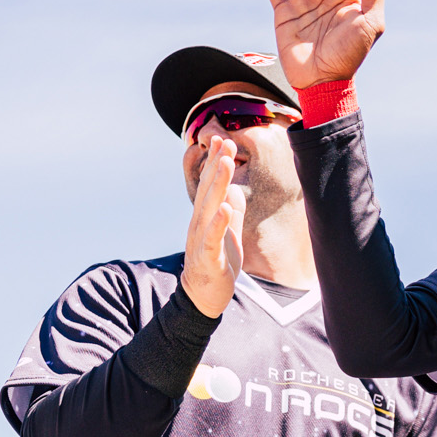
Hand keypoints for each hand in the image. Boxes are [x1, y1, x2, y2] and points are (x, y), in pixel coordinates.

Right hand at [180, 137, 245, 318]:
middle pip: (209, 189)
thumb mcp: (227, 235)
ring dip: (218, 184)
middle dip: (217, 164)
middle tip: (224, 140)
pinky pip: (212, 238)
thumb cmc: (218, 264)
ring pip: (210, 207)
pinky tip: (224, 207)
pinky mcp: (209, 258)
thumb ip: (231, 214)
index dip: (216, 163)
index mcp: (206, 217)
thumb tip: (236, 192)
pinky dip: (218, 222)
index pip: (210, 185)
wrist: (204, 297)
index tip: (223, 139)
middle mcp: (200, 223)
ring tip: (226, 163)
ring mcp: (202, 239)